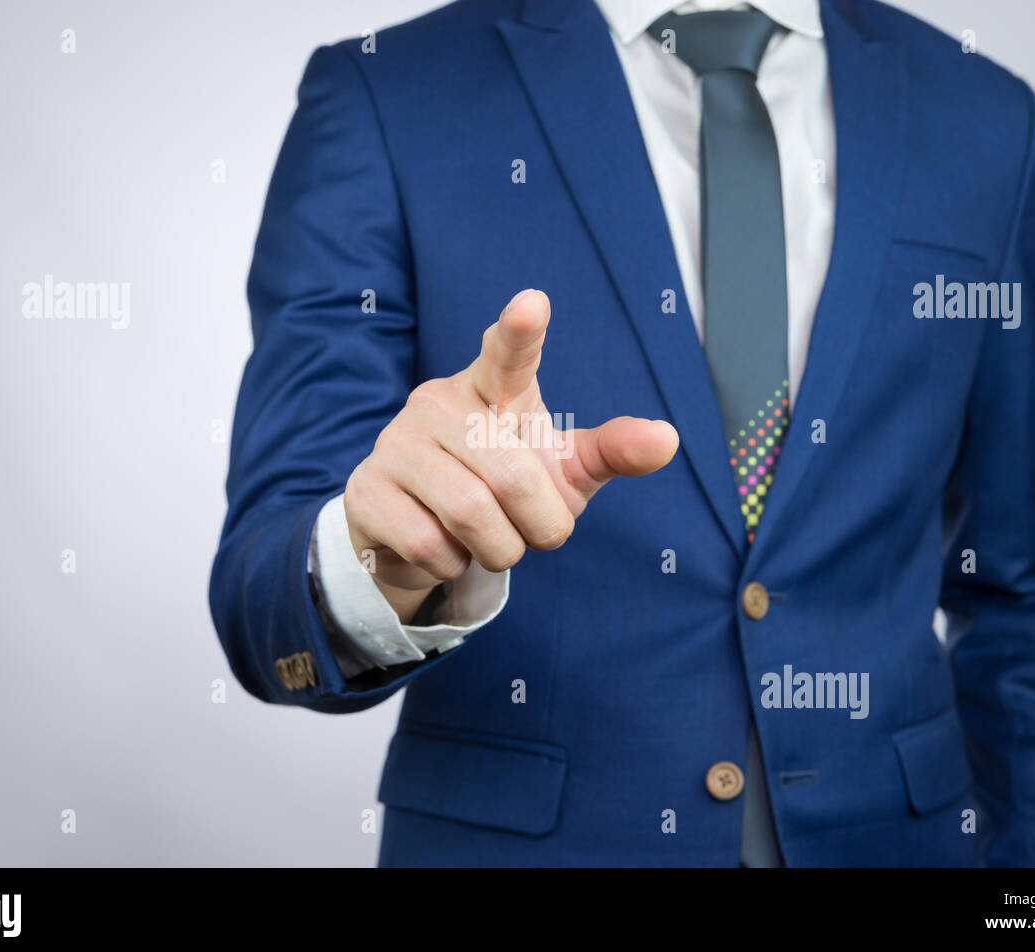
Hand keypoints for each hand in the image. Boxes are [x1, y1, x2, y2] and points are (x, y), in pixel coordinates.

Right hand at [342, 289, 679, 621]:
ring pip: (471, 516)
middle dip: (539, 527)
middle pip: (512, 479)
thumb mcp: (562, 469)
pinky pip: (430, 545)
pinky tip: (446, 548)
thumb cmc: (505, 487)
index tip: (533, 303)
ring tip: (492, 541)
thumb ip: (611, 451)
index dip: (519, 333)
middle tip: (533, 532)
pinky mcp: (366, 490)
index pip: (508, 355)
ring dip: (500, 551)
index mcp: (491, 387)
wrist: (423, 533)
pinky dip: (455, 566)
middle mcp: (437, 402)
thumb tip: (668, 439)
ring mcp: (396, 443)